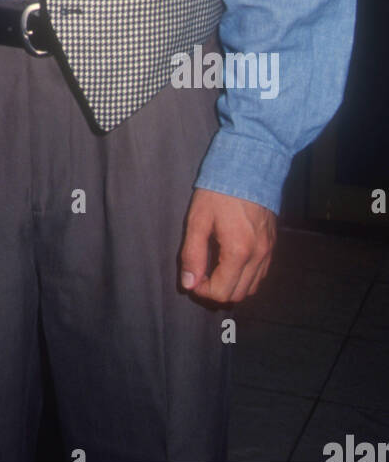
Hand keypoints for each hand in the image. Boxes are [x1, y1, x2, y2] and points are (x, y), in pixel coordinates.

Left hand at [180, 188, 275, 303]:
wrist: (249, 166)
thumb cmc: (219, 191)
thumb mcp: (198, 220)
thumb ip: (192, 254)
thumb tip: (189, 283)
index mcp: (238, 252)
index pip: (221, 292)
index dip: (202, 291)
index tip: (192, 277)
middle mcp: (258, 256)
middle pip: (238, 295)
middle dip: (216, 291)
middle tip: (201, 274)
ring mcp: (268, 252)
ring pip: (252, 287)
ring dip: (232, 286)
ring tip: (214, 269)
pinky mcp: (272, 245)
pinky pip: (260, 274)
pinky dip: (245, 277)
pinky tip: (230, 263)